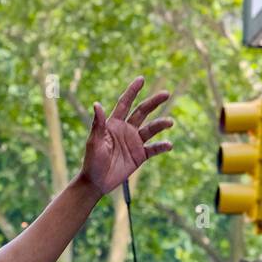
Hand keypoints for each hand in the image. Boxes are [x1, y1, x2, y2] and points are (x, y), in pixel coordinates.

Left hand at [77, 76, 173, 197]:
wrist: (96, 182)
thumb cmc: (91, 160)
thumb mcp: (94, 141)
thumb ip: (98, 124)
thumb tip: (97, 104)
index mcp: (114, 124)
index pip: (125, 103)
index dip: (132, 91)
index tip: (141, 79)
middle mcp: (126, 130)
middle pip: (142, 112)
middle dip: (154, 102)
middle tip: (166, 93)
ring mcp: (134, 142)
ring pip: (151, 129)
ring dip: (160, 124)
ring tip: (170, 122)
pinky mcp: (140, 156)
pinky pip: (153, 149)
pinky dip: (161, 146)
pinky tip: (168, 145)